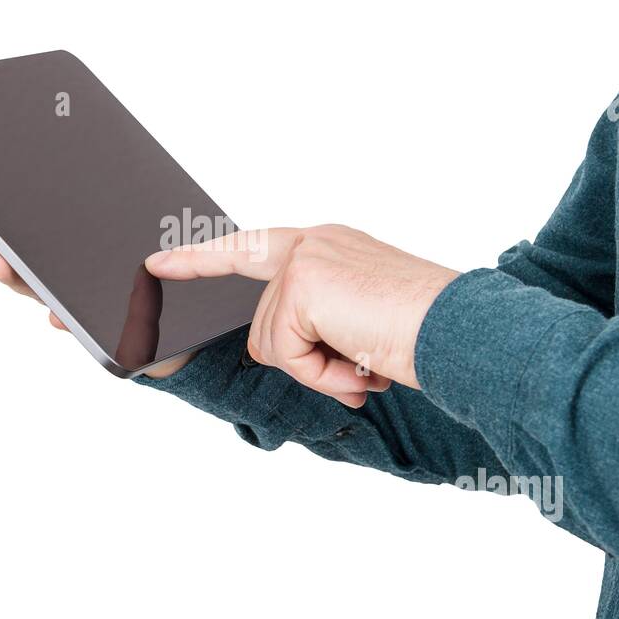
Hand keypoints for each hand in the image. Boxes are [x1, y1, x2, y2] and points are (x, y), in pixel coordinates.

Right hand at [0, 161, 193, 376]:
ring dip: (9, 273)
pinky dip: (70, 320)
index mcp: (50, 230)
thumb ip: (90, 174)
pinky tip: (56, 315)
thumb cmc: (148, 252)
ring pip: (34, 284)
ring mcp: (73, 297)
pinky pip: (87, 324)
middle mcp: (52, 266)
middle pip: (2, 242)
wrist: (188, 311)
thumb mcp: (124, 199)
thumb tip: (62, 116)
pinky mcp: (105, 327)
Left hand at [145, 225, 457, 405]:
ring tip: (369, 360)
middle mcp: (313, 243)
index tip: (156, 263)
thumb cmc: (427, 331)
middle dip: (305, 361)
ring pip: (272, 344)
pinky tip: (362, 367)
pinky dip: (322, 375)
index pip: (251, 247)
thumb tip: (271, 349)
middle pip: (264, 323)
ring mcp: (304, 260)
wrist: (461, 331)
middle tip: (362, 362)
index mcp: (328, 246)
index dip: (201, 257)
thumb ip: (315, 321)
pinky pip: (285, 355)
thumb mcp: (360, 321)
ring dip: (321, 370)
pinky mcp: (300, 285)